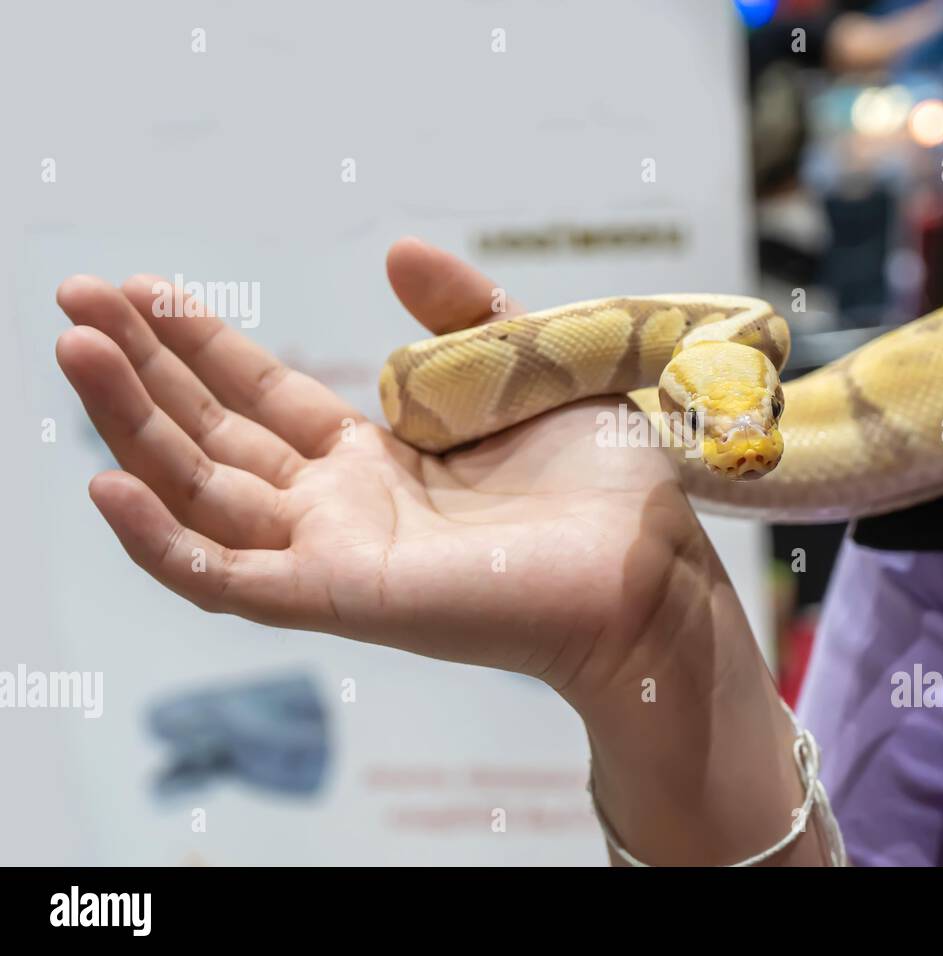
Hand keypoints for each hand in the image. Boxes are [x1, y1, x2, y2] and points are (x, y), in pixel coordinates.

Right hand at [56, 239, 827, 863]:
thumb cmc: (604, 481)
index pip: (261, 396)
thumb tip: (395, 250)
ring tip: (75, 350)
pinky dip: (162, 542)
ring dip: (133, 427)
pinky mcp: (344, 598)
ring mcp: (335, 554)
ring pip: (202, 494)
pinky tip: (108, 482)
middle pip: (214, 434)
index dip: (199, 342)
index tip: (141, 286)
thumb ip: (459, 313)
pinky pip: (228, 579)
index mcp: (379, 457)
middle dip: (143, 369)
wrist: (651, 565)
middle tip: (73, 300)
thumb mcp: (526, 364)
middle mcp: (342, 506)